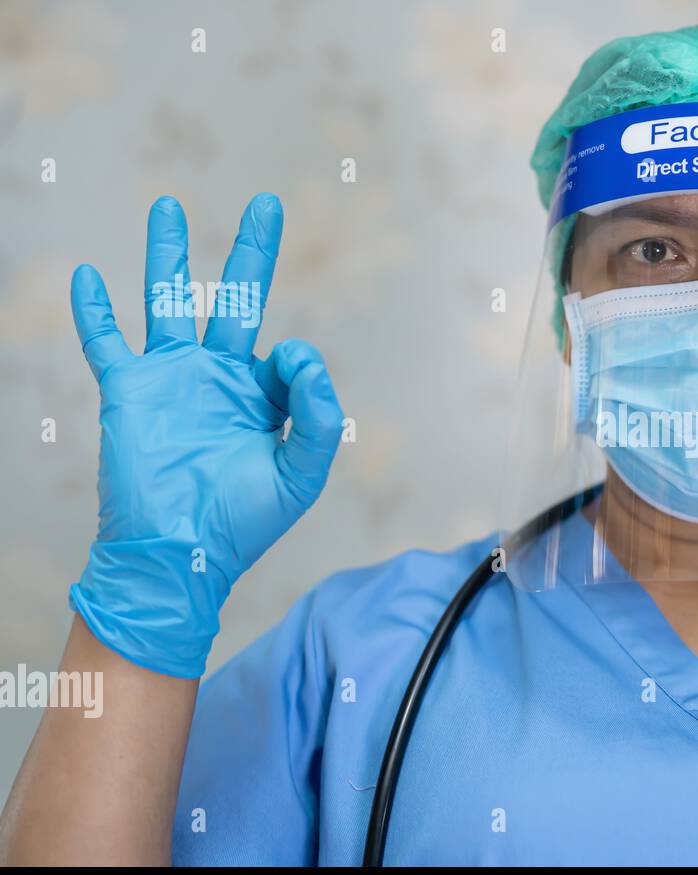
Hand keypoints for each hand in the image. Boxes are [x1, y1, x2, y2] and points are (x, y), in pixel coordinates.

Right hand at [69, 194, 343, 677]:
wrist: (179, 556)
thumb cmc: (244, 523)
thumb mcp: (301, 473)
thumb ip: (318, 415)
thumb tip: (298, 349)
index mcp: (262, 398)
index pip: (288, 357)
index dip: (296, 365)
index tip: (289, 376)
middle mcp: (218, 379)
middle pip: (235, 299)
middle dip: (251, 252)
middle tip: (267, 203)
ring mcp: (171, 380)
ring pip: (168, 301)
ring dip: (167, 255)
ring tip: (168, 205)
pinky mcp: (128, 391)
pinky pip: (106, 342)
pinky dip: (94, 311)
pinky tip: (87, 275)